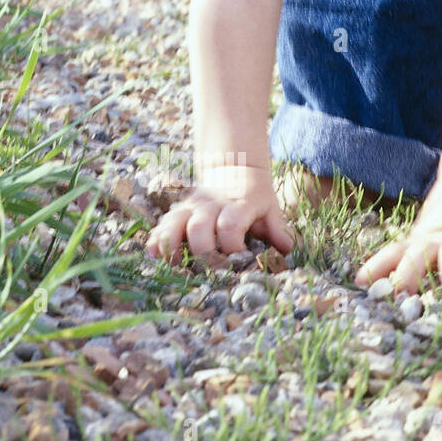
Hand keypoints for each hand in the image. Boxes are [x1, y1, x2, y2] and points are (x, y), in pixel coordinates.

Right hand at [146, 165, 294, 260]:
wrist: (234, 167)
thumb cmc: (255, 197)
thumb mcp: (271, 209)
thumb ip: (278, 230)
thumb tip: (287, 249)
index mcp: (237, 205)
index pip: (230, 226)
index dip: (232, 247)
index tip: (238, 261)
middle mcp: (212, 205)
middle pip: (199, 228)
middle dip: (202, 253)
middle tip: (208, 272)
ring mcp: (192, 207)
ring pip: (175, 224)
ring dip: (172, 246)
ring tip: (174, 266)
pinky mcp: (179, 210)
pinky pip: (163, 224)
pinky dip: (157, 239)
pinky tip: (153, 255)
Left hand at [355, 182, 441, 294]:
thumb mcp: (418, 242)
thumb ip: (397, 262)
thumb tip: (361, 282)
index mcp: (416, 244)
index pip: (391, 253)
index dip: (375, 266)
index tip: (359, 282)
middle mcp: (435, 243)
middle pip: (417, 256)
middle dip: (408, 275)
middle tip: (402, 296)